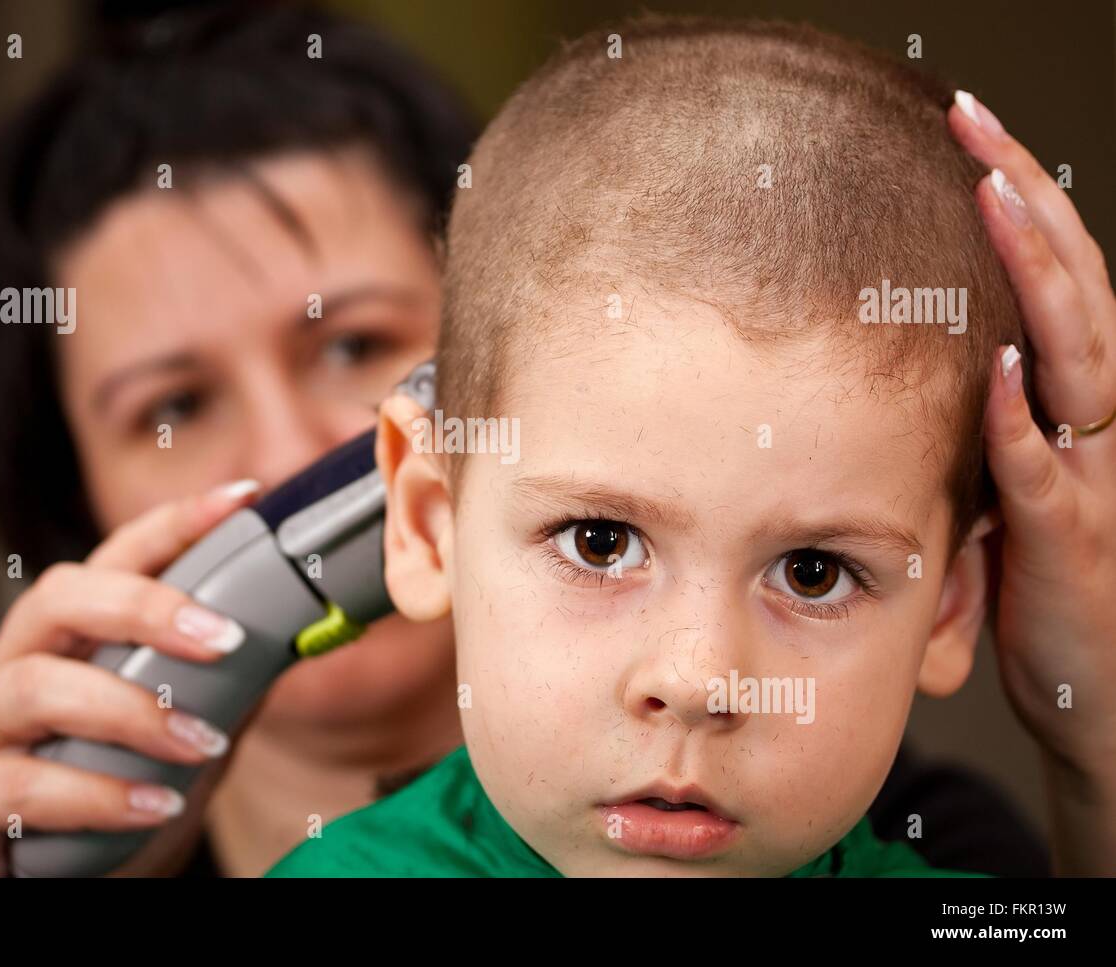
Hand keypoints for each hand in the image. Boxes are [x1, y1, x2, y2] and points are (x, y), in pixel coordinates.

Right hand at [0, 479, 259, 875]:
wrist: (70, 895)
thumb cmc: (121, 804)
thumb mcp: (184, 737)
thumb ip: (226, 686)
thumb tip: (296, 630)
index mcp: (70, 640)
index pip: (114, 559)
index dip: (174, 524)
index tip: (243, 499)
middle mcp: (13, 667)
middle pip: (57, 598)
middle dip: (143, 606)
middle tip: (223, 637)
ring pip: (32, 686)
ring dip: (128, 710)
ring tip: (199, 744)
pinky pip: (16, 784)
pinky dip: (94, 795)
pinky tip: (155, 806)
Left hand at [949, 92, 1115, 872]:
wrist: (1098, 688)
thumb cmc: (1038, 581)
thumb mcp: (998, 483)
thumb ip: (970, 423)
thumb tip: (896, 368)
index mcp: (1073, 403)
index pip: (1052, 283)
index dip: (1021, 205)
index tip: (972, 134)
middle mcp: (1092, 423)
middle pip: (1070, 290)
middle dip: (1026, 204)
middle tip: (977, 126)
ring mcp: (1087, 477)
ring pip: (1075, 358)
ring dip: (1035, 279)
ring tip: (995, 200)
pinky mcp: (1067, 541)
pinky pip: (1046, 473)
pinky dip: (1025, 420)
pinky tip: (1004, 370)